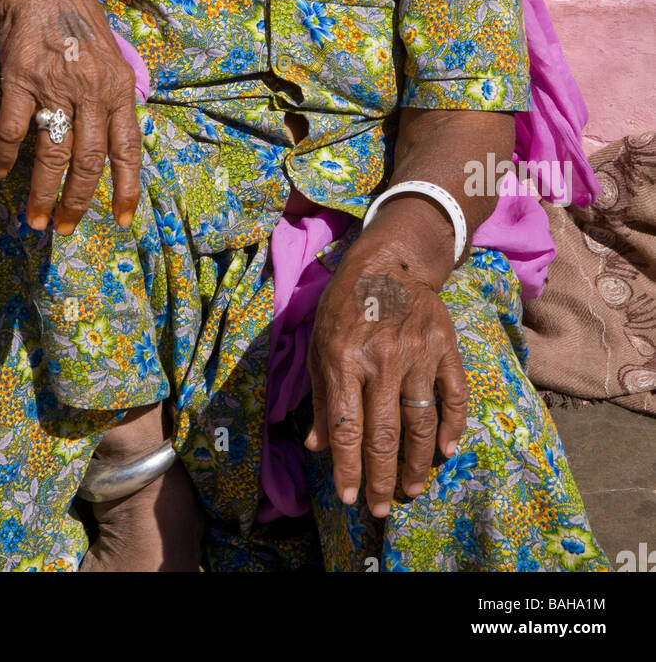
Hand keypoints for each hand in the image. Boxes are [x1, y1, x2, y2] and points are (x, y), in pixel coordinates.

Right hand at [0, 0, 142, 233]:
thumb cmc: (80, 27)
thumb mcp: (113, 59)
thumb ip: (117, 99)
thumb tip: (121, 144)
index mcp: (119, 89)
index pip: (127, 149)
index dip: (126, 188)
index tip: (122, 220)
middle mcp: (92, 91)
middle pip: (88, 160)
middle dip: (78, 201)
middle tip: (66, 228)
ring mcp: (56, 86)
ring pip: (52, 153)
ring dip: (43, 192)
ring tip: (35, 219)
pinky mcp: (21, 80)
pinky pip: (14, 129)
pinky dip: (7, 155)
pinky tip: (2, 172)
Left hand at [306, 234, 467, 516]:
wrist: (388, 262)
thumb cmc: (345, 306)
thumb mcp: (319, 344)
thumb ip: (322, 396)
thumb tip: (318, 446)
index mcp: (344, 359)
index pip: (347, 427)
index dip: (348, 468)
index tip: (349, 498)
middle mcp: (382, 359)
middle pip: (384, 434)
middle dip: (382, 478)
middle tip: (382, 509)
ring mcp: (418, 353)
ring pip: (421, 422)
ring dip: (418, 463)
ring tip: (412, 490)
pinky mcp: (445, 346)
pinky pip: (454, 394)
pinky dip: (454, 426)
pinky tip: (447, 451)